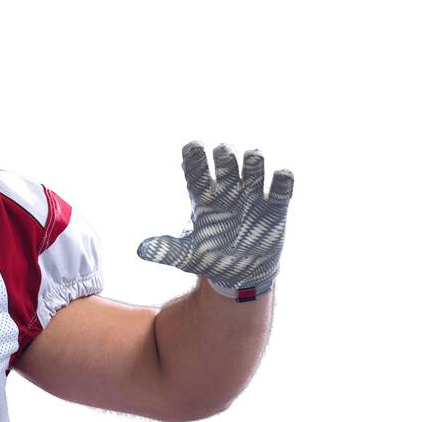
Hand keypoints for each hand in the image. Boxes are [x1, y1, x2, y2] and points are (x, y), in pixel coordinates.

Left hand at [136, 140, 293, 301]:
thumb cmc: (209, 259)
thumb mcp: (185, 257)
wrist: (239, 275)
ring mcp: (252, 196)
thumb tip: (140, 250)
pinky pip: (281, 190)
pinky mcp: (275, 208)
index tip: (192, 146)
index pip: (197, 172)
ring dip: (253, 162)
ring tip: (252, 156)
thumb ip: (165, 250)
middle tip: (223, 150)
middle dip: (224, 156)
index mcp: (203, 198)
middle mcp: (228, 191)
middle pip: (225, 165)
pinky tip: (282, 174)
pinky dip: (282, 180)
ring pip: (253, 170)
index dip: (194, 158)